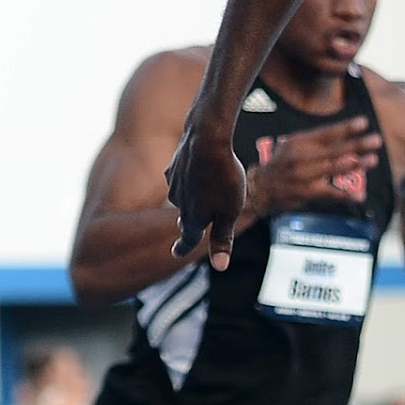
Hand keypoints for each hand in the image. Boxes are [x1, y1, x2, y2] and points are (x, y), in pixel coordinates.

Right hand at [165, 114, 246, 271]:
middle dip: (191, 222)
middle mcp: (179, 203)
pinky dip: (191, 177)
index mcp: (194, 218)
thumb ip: (223, 238)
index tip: (177, 253)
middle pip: (187, 217)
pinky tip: (200, 168)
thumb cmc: (222, 175)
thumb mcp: (230, 211)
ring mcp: (174, 183)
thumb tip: (220, 266)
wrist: (208, 138)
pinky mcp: (174, 166)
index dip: (183, 249)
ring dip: (193, 197)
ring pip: (184, 196)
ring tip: (208, 189)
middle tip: (190, 227)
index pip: (188, 240)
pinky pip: (183, 177)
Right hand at [250, 117, 383, 215]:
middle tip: (376, 140)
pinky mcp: (307, 193)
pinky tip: (360, 195)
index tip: (363, 123)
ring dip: (356, 164)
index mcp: (299, 142)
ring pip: (334, 168)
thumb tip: (344, 133)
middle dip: (357, 144)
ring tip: (373, 159)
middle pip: (334, 149)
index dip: (345, 128)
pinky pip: (330, 193)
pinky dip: (346, 195)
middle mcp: (301, 157)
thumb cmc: (281, 164)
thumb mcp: (292, 145)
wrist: (259, 189)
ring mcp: (304, 176)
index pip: (326, 133)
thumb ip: (315, 141)